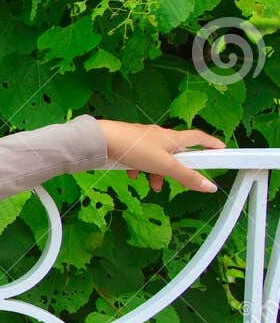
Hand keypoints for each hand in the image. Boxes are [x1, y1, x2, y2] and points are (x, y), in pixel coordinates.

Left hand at [96, 118, 224, 193]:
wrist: (102, 141)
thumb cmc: (135, 148)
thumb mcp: (165, 166)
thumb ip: (187, 177)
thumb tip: (209, 186)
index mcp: (173, 137)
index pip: (199, 137)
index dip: (211, 143)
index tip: (221, 148)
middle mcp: (160, 136)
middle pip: (176, 152)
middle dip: (177, 169)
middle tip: (175, 180)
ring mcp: (143, 140)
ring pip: (157, 158)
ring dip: (156, 172)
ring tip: (151, 184)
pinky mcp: (129, 145)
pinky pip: (140, 158)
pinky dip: (140, 168)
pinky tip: (133, 175)